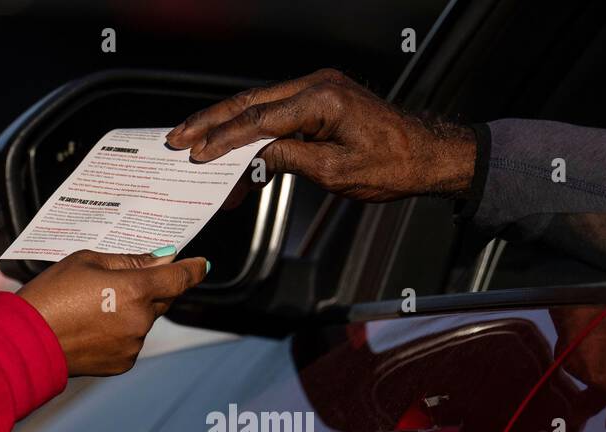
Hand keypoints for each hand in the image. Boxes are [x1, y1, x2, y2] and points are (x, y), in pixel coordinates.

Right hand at [16, 249, 207, 375]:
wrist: (27, 340)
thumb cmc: (52, 294)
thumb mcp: (87, 261)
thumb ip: (130, 260)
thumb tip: (161, 260)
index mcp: (135, 290)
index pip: (179, 279)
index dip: (193, 270)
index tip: (202, 265)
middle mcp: (141, 320)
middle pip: (163, 298)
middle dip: (152, 288)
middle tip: (125, 280)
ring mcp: (134, 344)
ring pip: (145, 320)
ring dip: (133, 311)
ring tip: (95, 307)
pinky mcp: (124, 362)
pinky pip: (132, 341)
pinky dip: (122, 332)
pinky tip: (94, 326)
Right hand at [165, 69, 475, 202]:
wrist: (427, 154)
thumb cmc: (393, 164)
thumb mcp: (337, 172)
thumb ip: (291, 160)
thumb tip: (253, 159)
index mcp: (322, 100)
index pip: (258, 121)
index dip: (222, 140)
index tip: (195, 154)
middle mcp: (317, 86)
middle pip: (250, 103)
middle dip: (211, 123)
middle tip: (178, 139)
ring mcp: (318, 89)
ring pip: (258, 105)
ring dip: (225, 125)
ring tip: (194, 142)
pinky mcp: (320, 100)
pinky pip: (276, 112)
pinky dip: (251, 130)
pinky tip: (232, 148)